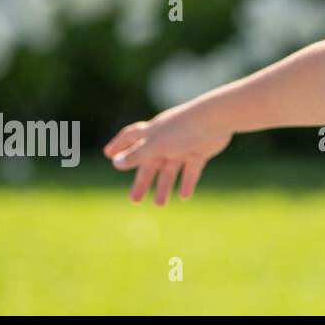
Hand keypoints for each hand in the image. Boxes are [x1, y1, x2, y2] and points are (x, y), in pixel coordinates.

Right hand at [103, 106, 232, 204]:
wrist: (215, 120)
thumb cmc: (182, 129)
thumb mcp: (156, 145)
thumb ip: (137, 154)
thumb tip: (115, 162)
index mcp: (152, 133)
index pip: (131, 137)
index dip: (119, 145)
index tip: (108, 155)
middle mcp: (166, 139)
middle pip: (150, 163)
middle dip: (142, 181)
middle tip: (134, 200)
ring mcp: (183, 146)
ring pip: (170, 170)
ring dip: (164, 186)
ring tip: (160, 204)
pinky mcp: (199, 152)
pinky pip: (191, 170)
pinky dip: (187, 182)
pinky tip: (183, 196)